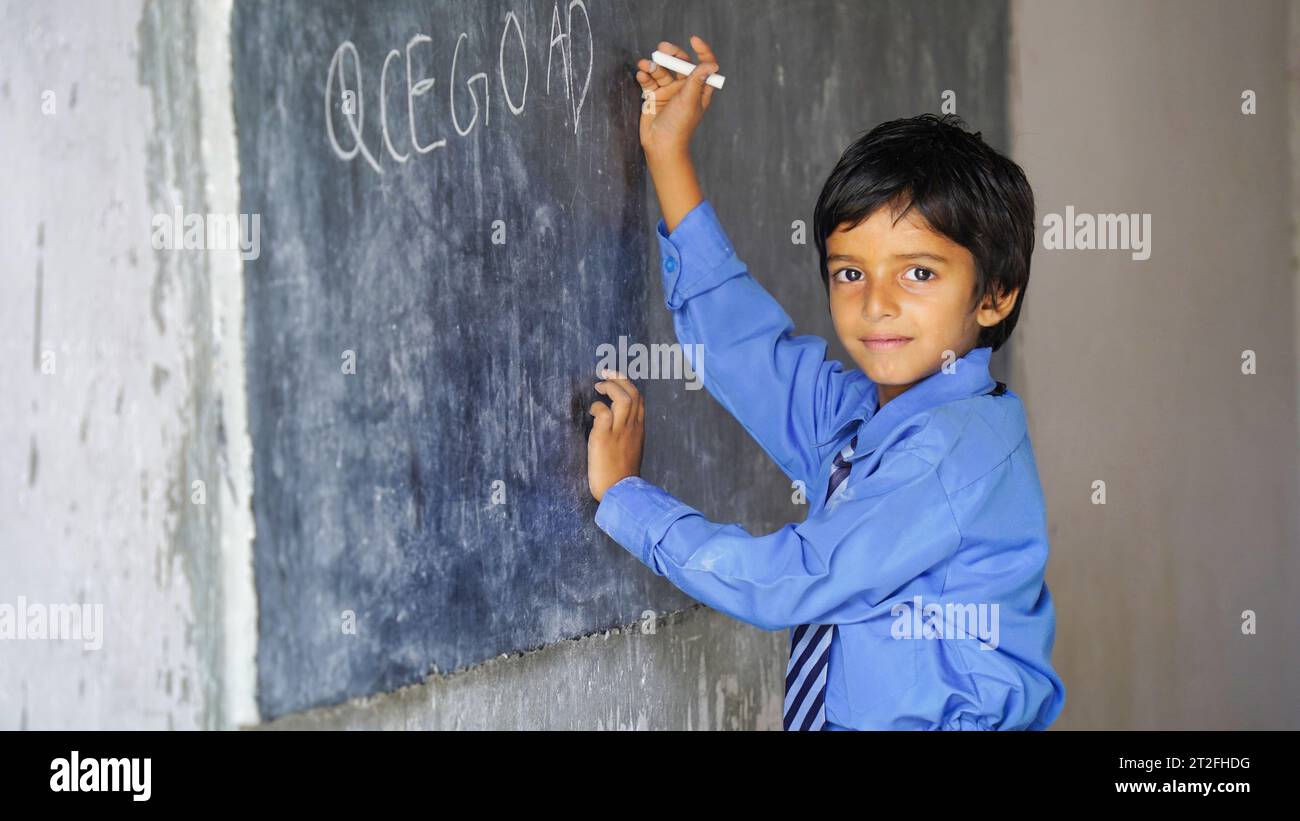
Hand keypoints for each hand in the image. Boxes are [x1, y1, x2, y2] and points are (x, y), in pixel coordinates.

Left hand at [588, 368, 644, 501]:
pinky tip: (592, 412)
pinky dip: (598, 407)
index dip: (628, 385)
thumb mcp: (631, 450)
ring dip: (610, 387)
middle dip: (619, 378)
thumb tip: (615, 424)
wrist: (621, 492)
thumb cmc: (622, 475)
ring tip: (599, 386)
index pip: (639, 399)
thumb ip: (627, 435)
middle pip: (633, 393)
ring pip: (623, 397)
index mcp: (639, 429)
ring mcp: (620, 431)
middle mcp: (632, 427)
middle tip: (604, 375)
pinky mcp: (605, 437)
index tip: (616, 381)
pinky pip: (604, 412)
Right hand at [635, 35, 719, 159]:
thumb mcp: (689, 100)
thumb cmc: (679, 126)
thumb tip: (712, 64)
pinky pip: (649, 81)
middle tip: (661, 49)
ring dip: (652, 66)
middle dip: (671, 55)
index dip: (702, 52)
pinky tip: (641, 75)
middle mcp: (684, 89)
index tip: (693, 40)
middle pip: (680, 64)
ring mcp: (668, 92)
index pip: (704, 66)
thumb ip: (697, 80)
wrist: (660, 145)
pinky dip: (644, 76)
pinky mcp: (654, 96)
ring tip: (644, 65)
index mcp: (699, 89)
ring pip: (661, 71)